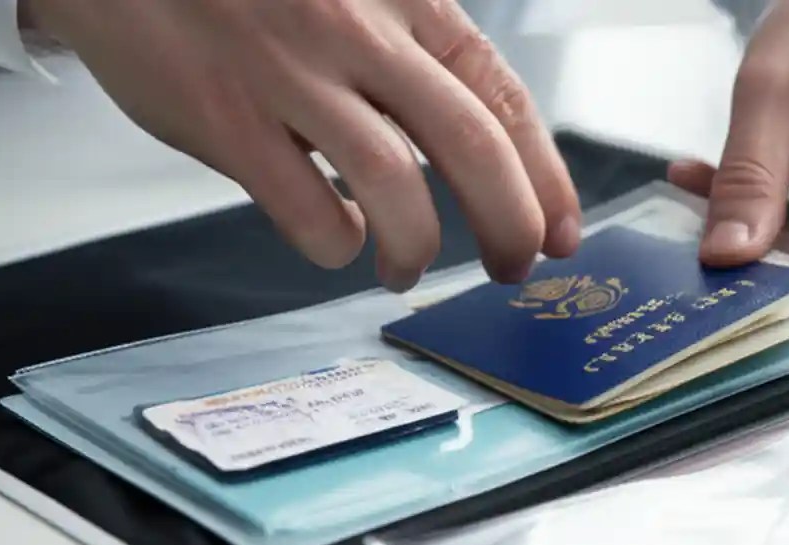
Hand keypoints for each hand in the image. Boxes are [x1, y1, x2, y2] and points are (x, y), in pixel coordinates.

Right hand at [23, 0, 580, 290]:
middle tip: (513, 267)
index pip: (500, 96)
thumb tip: (468, 155)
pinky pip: (304, 210)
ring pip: (394, 185)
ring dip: (417, 247)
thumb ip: (406, 58)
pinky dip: (332, 243)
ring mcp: (290, 74)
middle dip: (509, 224)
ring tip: (406, 267)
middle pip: (471, 146)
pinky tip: (330, 236)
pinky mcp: (226, 118)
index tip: (562, 231)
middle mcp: (357, 32)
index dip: (546, 174)